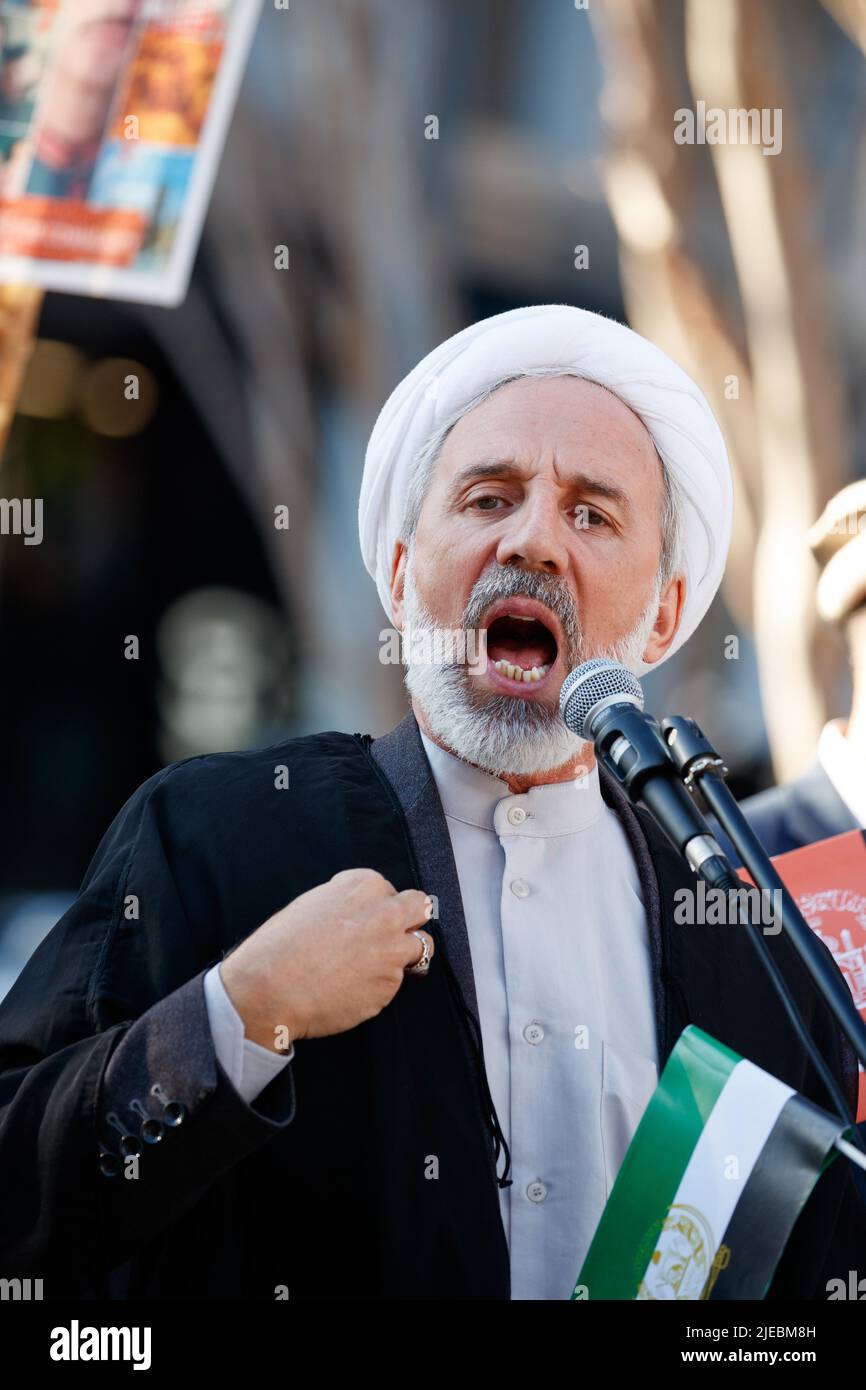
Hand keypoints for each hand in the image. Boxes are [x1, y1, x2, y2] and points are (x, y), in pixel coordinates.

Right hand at [219, 868, 434, 1051]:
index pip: (389, 890)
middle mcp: (386, 913)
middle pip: (419, 908)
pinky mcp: (391, 984)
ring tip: (376, 966)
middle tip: (392, 935)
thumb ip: (346, 904)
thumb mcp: (312, 904)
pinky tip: (352, 989)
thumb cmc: (280, 946)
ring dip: (405, 954)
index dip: (377, 907)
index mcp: (364, 886)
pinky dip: (379, 986)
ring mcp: (392, 950)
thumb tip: (357, 915)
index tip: (364, 921)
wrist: (269, 987)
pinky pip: (395, 982)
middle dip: (410, 919)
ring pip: (421, 945)